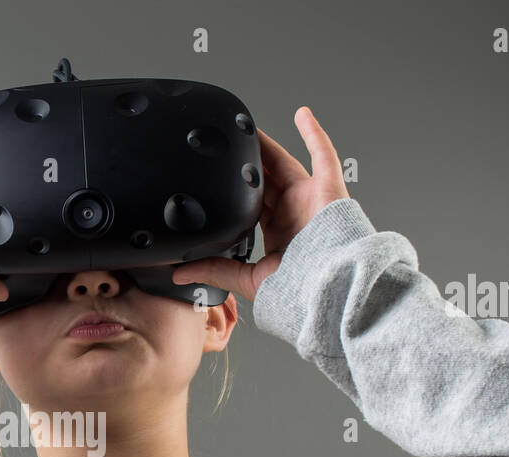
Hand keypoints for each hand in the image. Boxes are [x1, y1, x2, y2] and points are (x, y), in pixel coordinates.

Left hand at [171, 106, 350, 300]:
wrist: (327, 287)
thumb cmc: (299, 289)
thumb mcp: (247, 279)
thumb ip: (214, 270)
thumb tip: (179, 274)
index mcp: (277, 234)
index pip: (250, 206)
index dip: (235, 193)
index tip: (216, 182)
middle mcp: (293, 213)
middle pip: (264, 180)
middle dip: (246, 164)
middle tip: (226, 147)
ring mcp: (310, 198)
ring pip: (284, 163)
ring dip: (267, 146)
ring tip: (247, 128)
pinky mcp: (329, 188)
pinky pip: (324, 154)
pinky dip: (314, 133)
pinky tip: (301, 114)